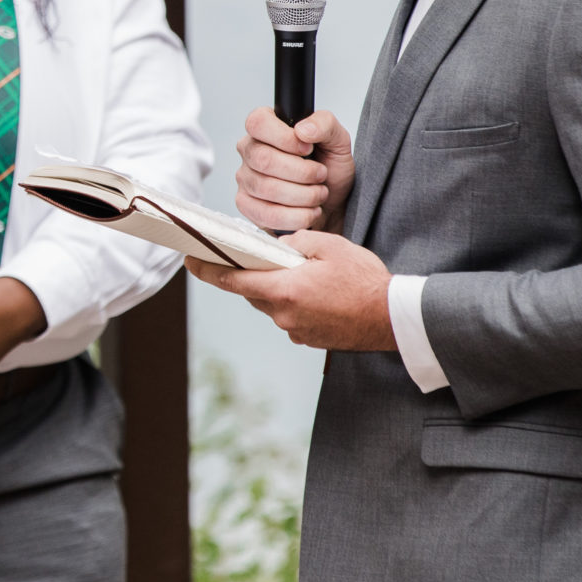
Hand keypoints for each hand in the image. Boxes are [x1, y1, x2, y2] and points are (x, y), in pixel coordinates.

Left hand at [184, 231, 393, 350]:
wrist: (392, 318)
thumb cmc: (364, 280)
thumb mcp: (330, 245)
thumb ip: (296, 243)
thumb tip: (279, 248)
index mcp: (284, 290)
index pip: (233, 279)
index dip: (207, 270)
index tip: (189, 261)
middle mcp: (284, 314)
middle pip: (253, 291)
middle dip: (252, 273)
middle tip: (255, 254)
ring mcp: (295, 330)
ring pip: (272, 303)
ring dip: (276, 288)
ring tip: (299, 272)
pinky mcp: (308, 338)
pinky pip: (289, 316)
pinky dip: (294, 302)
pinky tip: (316, 291)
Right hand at [234, 107, 354, 233]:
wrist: (333, 205)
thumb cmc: (330, 170)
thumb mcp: (338, 141)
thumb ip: (324, 124)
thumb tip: (302, 129)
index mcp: (265, 127)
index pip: (258, 123)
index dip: (285, 138)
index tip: (308, 149)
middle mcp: (250, 150)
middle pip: (263, 159)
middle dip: (302, 172)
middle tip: (321, 175)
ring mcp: (245, 179)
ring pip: (267, 188)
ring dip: (304, 195)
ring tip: (319, 193)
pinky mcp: (247, 206)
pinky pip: (267, 214)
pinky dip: (297, 216)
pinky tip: (309, 211)